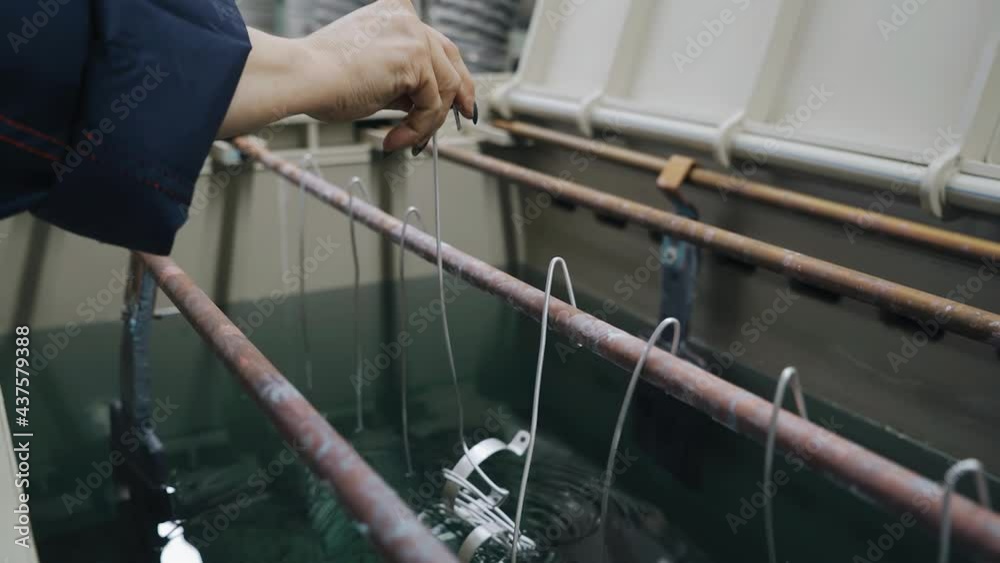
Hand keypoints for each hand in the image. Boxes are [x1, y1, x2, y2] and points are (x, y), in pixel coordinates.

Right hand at [299, 0, 476, 151]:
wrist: (302, 77)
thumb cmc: (321, 79)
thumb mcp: (372, 75)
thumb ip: (400, 80)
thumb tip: (420, 100)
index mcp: (394, 13)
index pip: (434, 44)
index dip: (453, 72)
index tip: (461, 98)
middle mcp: (406, 17)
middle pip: (450, 58)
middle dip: (461, 93)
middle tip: (465, 117)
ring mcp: (412, 35)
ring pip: (446, 87)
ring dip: (429, 121)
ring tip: (406, 140)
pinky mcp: (415, 58)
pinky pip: (433, 104)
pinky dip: (419, 127)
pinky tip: (397, 138)